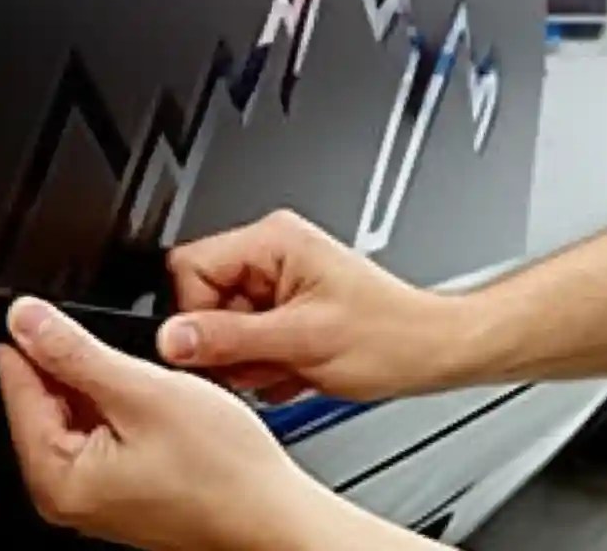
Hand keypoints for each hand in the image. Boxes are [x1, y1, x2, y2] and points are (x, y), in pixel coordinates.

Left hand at [0, 297, 323, 550]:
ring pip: (77, 413)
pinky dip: (121, 407)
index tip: (36, 302)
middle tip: (109, 335)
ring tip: (144, 373)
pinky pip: (103, 433)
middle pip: (44, 401)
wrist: (274, 516)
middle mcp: (67, 494)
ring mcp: (94, 494)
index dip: (27, 337)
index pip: (17, 388)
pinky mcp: (121, 490)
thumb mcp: (143, 392)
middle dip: (69, 361)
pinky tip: (153, 397)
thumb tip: (25, 321)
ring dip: (100, 382)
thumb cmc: (223, 473)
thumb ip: (76, 352)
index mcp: (57, 478)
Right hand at [159, 210, 474, 401]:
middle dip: (227, 342)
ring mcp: (278, 279)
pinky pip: (245, 336)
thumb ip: (229, 338)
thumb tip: (172, 337)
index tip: (216, 349)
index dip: (195, 316)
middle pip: (202, 298)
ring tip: (289, 363)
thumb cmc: (390, 337)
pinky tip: (296, 366)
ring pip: (222, 324)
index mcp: (273, 240)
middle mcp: (272, 251)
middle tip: (266, 358)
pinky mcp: (285, 307)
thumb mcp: (301, 342)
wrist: (434, 351)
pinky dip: (264, 361)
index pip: (188, 268)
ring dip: (248, 357)